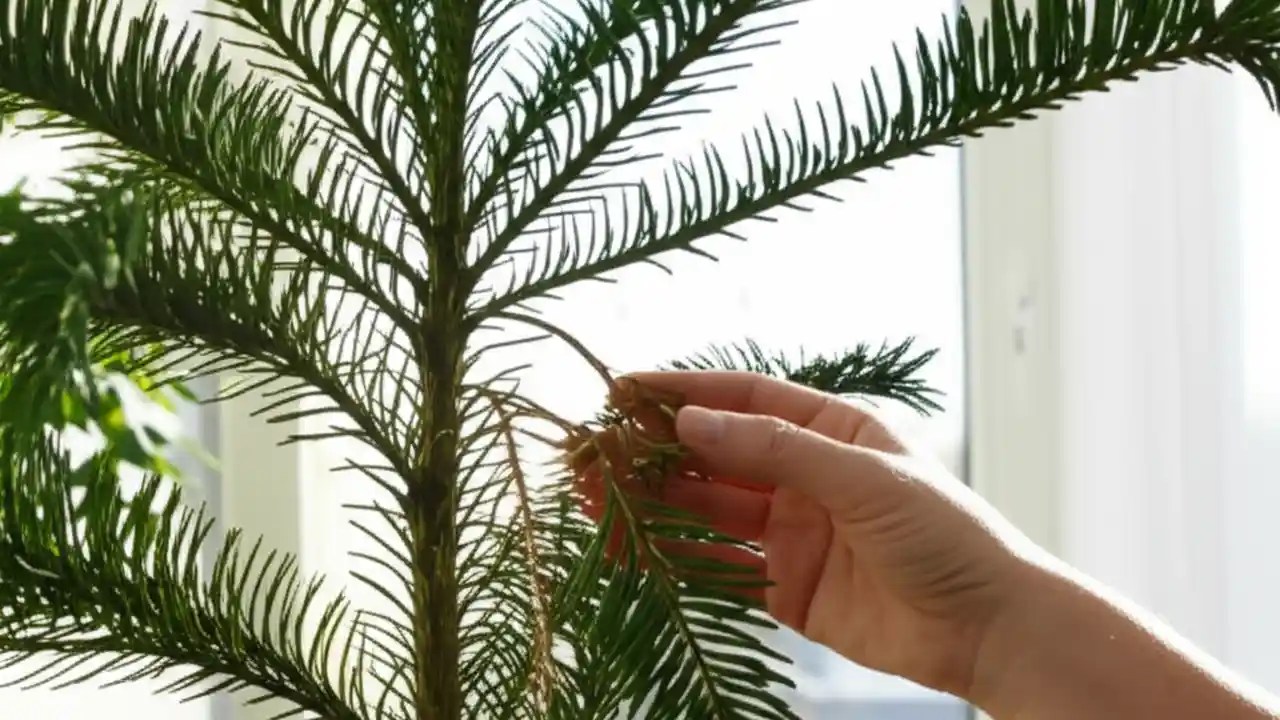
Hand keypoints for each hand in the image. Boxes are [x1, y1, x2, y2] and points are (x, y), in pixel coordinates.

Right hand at [593, 370, 1043, 700]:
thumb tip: (692, 423)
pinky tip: (634, 546)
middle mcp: (805, 475)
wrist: (990, 629)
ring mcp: (792, 531)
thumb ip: (776, 452)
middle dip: (655, 450)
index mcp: (832, 430)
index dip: (682, 392)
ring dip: (655, 500)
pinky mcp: (785, 586)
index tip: (622, 390)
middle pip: (715, 454)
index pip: (742, 400)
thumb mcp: (863, 478)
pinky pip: (720, 564)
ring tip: (596, 494)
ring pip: (708, 508)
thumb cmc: (946, 533)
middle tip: (594, 449)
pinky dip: (677, 555)